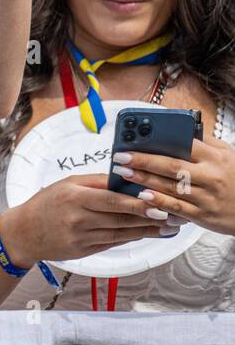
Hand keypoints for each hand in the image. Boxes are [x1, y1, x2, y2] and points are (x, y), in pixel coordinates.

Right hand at [3, 174, 177, 265]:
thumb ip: (96, 182)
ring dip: (147, 230)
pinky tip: (147, 233)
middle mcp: (77, 218)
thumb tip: (126, 179)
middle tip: (173, 214)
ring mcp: (81, 237)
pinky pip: (114, 242)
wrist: (23, 233)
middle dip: (149, 216)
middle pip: (120, 218)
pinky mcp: (84, 250)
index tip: (157, 200)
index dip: (136, 202)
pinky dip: (132, 238)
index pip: (110, 199)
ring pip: (121, 233)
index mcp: (73, 197)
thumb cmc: (46, 203)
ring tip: (168, 226)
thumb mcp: (66, 184)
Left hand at [111, 137, 234, 236]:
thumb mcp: (229, 156)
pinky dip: (159, 202)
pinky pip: (177, 208)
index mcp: (216, 158)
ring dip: (145, 180)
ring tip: (125, 173)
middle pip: (172, 166)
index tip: (135, 140)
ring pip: (171, 187)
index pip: (184, 146)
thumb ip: (206, 142)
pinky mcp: (203, 216)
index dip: (158, 143)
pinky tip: (142, 196)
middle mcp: (211, 177)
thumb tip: (181, 127)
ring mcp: (207, 197)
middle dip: (143, 161)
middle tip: (120, 157)